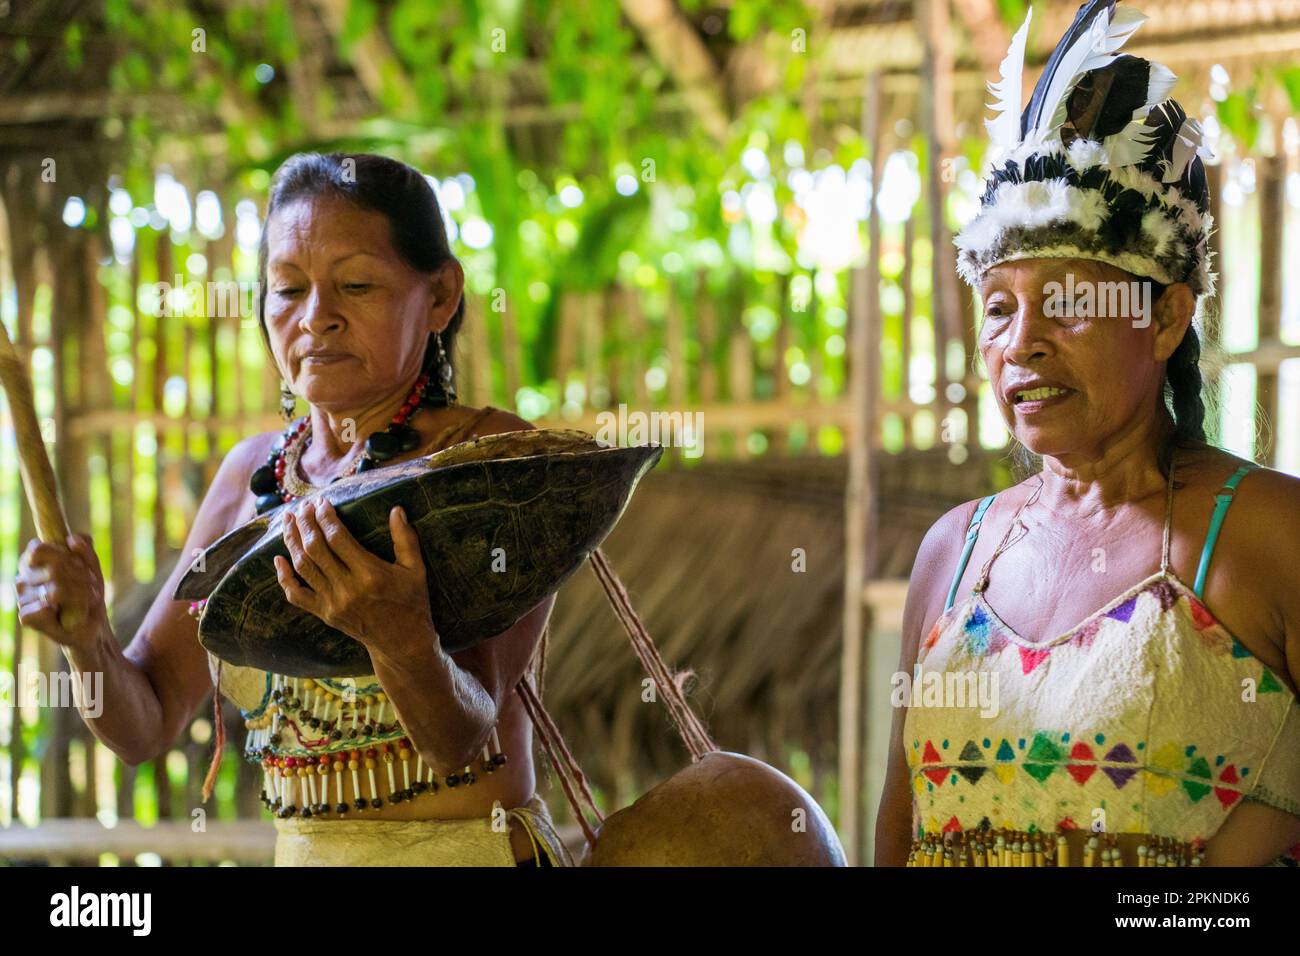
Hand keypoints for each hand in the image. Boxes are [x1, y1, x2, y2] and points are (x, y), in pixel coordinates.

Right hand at [15, 534, 108, 652]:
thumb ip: (85, 549)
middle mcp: (23, 578)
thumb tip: (71, 539)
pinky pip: (46, 608)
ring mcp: (22, 598)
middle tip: (92, 587)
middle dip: (82, 577)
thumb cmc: (88, 592)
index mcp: (34, 561)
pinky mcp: (26, 617)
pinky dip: (68, 610)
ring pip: (55, 589)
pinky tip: (70, 614)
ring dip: (82, 595)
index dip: (64, 556)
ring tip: (87, 600)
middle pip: (54, 568)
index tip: (81, 565)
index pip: (39, 549)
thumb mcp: (92, 566)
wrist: (94, 624)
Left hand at [275, 497, 437, 658]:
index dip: (326, 517)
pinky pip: (297, 596)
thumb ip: (405, 538)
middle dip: (306, 523)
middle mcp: (347, 588)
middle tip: (303, 506)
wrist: (402, 643)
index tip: (323, 502)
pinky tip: (278, 559)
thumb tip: (396, 509)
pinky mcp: (325, 614)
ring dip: (292, 541)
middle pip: (315, 549)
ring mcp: (333, 603)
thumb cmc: (412, 602)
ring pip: (303, 567)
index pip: (337, 538)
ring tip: (288, 521)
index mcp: (370, 574)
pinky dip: (284, 577)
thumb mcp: (415, 569)